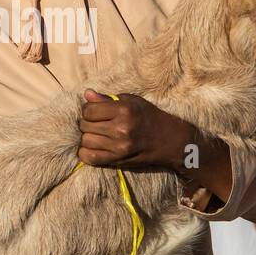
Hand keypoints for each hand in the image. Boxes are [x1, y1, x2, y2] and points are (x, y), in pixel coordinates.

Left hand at [77, 90, 191, 168]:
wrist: (169, 140)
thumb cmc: (149, 116)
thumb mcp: (132, 101)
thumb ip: (107, 99)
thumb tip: (86, 94)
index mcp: (124, 110)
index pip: (89, 110)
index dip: (87, 110)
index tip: (93, 112)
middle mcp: (121, 128)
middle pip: (85, 126)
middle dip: (86, 124)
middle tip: (94, 124)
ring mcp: (119, 146)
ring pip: (86, 141)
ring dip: (87, 138)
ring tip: (96, 135)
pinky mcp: (119, 160)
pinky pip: (91, 158)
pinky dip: (86, 153)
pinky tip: (92, 147)